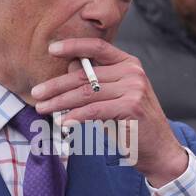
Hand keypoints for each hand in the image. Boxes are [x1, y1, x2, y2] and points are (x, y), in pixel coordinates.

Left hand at [30, 38, 188, 186]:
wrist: (159, 149)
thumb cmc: (132, 124)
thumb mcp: (113, 97)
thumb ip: (95, 81)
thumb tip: (67, 68)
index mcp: (128, 63)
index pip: (97, 46)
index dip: (73, 46)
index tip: (51, 49)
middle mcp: (133, 71)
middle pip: (86, 74)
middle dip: (57, 85)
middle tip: (36, 93)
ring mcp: (134, 88)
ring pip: (86, 93)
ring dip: (60, 102)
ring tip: (43, 108)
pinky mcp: (132, 106)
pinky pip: (95, 110)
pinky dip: (76, 116)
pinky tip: (64, 122)